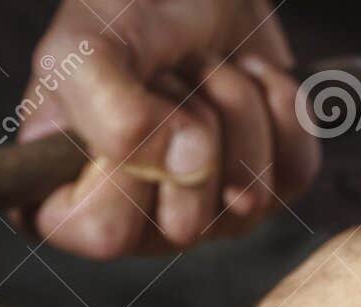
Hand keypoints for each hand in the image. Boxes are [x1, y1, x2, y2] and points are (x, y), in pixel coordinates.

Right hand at [19, 0, 319, 255]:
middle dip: (191, 124)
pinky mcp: (263, 187)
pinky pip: (294, 172)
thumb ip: (112, 115)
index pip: (106, 231)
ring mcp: (202, 217)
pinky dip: (279, 106)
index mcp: (66, 207)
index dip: (130, 162)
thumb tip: (188, 163)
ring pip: (248, 195)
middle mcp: (133, 228)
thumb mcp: (84, 52)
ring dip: (234, 105)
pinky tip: (246, 77)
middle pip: (185, 221)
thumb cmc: (118, 17)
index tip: (132, 96)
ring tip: (202, 69)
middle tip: (170, 76)